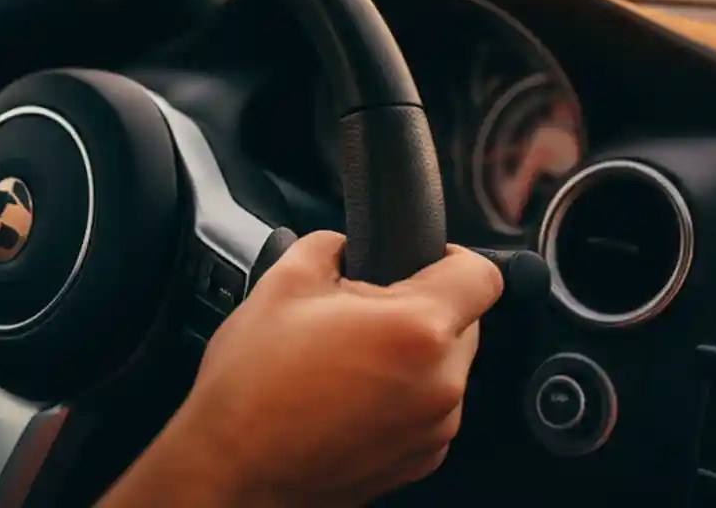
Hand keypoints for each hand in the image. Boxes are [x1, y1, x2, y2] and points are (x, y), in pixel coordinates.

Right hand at [99, 232, 503, 506]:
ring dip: (413, 354)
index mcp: (417, 329)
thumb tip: (346, 242)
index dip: (452, 256)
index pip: (483, 274)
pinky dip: (403, 396)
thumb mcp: (283, 283)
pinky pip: (430, 409)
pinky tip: (351, 396)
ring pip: (447, 367)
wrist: (232, 472)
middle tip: (363, 312)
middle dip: (423, 307)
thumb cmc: (253, 389)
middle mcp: (440, 383)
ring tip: (350, 359)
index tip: (422, 260)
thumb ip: (330, 244)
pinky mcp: (420, 460)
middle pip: (466, 321)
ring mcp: (434, 428)